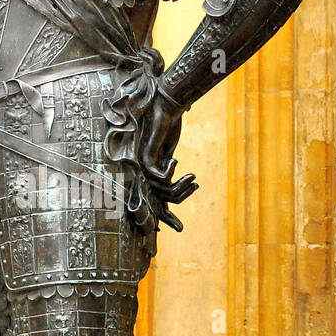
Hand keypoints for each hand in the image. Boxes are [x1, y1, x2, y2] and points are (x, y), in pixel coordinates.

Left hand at [139, 88, 197, 223]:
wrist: (165, 106)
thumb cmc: (169, 127)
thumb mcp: (170, 153)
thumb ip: (170, 169)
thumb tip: (185, 182)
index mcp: (149, 172)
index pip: (155, 200)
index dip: (166, 217)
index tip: (178, 229)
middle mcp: (143, 171)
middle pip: (158, 201)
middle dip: (174, 209)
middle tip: (190, 201)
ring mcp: (142, 165)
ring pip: (161, 191)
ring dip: (180, 188)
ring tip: (194, 178)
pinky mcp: (144, 158)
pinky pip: (159, 178)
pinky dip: (170, 173)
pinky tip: (175, 161)